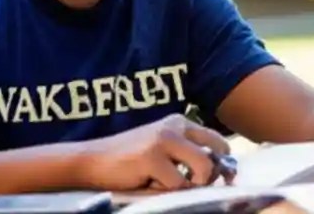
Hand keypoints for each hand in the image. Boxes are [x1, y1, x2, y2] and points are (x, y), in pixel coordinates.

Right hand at [79, 113, 232, 190]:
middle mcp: (175, 126)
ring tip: (165, 184)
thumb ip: (187, 153)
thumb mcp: (162, 148)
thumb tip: (219, 172)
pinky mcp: (152, 157)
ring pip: (203, 169)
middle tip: (195, 185)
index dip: (222, 163)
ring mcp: (164, 140)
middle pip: (216, 153)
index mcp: (180, 122)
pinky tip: (148, 185)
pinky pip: (177, 184)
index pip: (217, 141)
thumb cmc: (129, 160)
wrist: (91, 160)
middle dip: (211, 175)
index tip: (218, 179)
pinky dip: (165, 191)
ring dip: (188, 185)